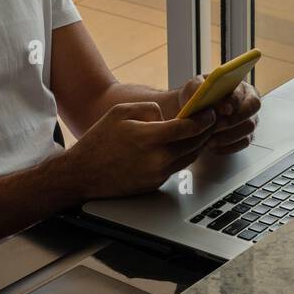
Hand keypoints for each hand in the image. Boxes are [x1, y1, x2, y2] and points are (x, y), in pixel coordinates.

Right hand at [65, 101, 217, 198]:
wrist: (82, 173)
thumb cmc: (99, 141)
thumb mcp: (121, 112)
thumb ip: (149, 109)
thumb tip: (167, 116)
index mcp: (149, 138)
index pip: (188, 128)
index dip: (203, 119)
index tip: (209, 113)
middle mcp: (157, 159)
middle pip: (194, 144)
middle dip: (206, 131)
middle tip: (211, 120)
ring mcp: (157, 174)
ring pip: (189, 158)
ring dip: (198, 144)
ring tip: (201, 132)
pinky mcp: (155, 184)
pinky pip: (177, 168)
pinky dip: (184, 156)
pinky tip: (183, 146)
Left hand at [174, 75, 260, 154]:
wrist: (191, 119)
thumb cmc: (194, 101)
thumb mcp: (191, 90)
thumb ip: (195, 87)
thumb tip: (204, 92)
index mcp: (238, 86)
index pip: (244, 91)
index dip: (234, 101)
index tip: (223, 110)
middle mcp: (247, 101)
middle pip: (253, 107)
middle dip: (234, 118)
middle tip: (216, 127)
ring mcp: (249, 119)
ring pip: (249, 127)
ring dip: (229, 135)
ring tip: (210, 139)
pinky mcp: (246, 136)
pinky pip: (244, 142)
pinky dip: (228, 146)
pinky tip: (213, 145)